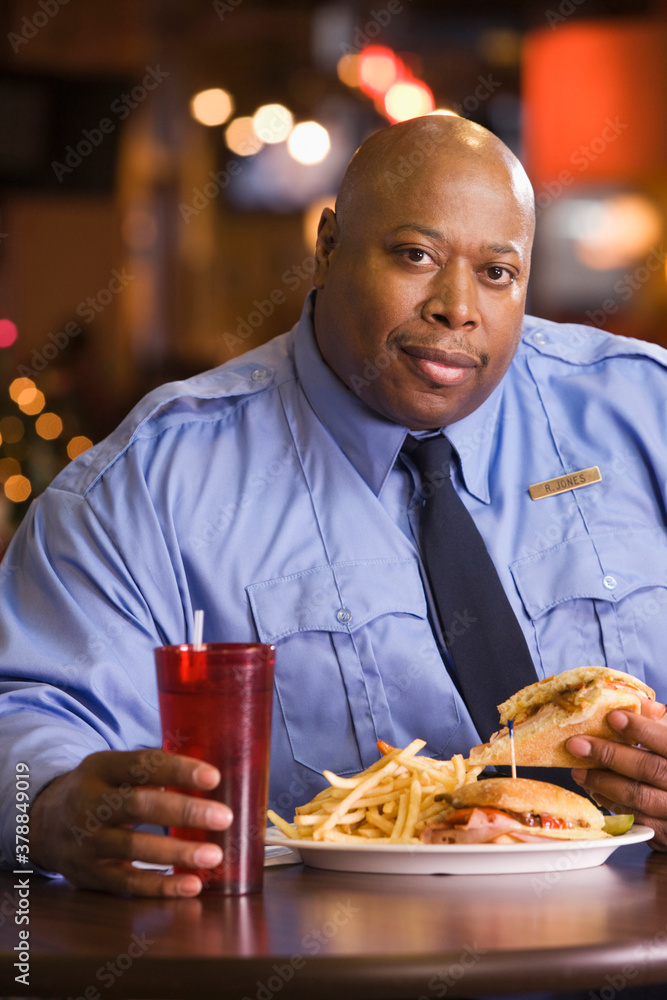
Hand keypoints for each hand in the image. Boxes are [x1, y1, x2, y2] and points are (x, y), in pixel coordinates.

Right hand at [29, 749, 232, 895]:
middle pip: (139, 806)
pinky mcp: (89, 874)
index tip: (213, 777)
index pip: (142, 764)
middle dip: (184, 812)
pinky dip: (161, 886)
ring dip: (177, 853)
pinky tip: (191, 885)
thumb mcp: (114, 769)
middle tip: (223, 817)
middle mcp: (90, 802)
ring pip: (134, 848)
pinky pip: (128, 882)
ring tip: (213, 855)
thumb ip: (152, 771)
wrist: (44, 824)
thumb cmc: (99, 790)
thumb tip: (211, 776)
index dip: (178, 770)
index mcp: (101, 768)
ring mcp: (87, 841)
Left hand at [567, 697, 666, 849]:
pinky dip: (610, 802)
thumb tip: (632, 697)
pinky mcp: (664, 832)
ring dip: (602, 782)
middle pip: (648, 768)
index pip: (665, 741)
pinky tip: (593, 788)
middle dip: (609, 754)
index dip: (640, 729)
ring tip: (577, 770)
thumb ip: (660, 720)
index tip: (612, 717)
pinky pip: (634, 817)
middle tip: (576, 745)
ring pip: (638, 796)